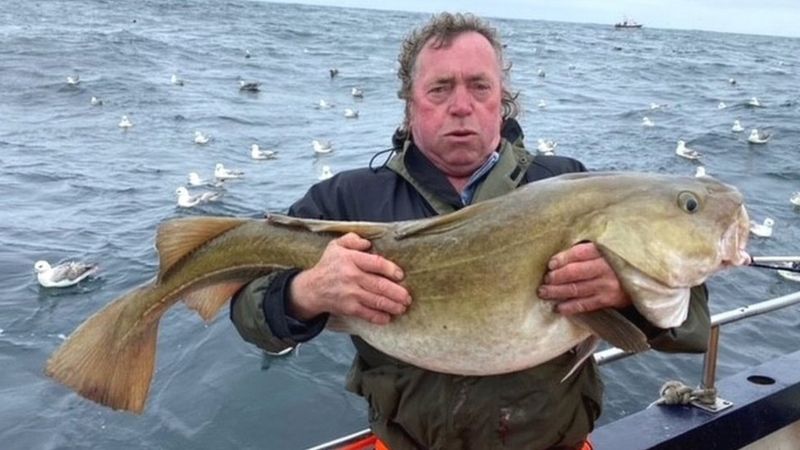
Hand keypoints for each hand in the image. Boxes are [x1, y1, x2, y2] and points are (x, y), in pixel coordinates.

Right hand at [289, 233, 411, 324]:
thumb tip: (368, 243)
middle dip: (397, 292)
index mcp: (351, 259)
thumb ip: (353, 240)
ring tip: (402, 307)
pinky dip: (379, 317)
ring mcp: (350, 294)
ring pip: (376, 300)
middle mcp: (351, 276)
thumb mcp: (336, 246)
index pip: (376, 263)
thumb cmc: (329, 265)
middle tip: (407, 297)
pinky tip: (388, 318)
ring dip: (392, 305)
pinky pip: (367, 314)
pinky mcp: (348, 308)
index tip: (400, 275)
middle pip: (380, 285)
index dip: (391, 269)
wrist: (312, 288)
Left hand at [537, 242, 630, 314]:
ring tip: (544, 293)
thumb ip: (590, 249)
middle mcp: (606, 268)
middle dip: (556, 277)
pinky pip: (586, 305)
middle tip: (544, 280)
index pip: (579, 253)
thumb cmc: (622, 261)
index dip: (563, 258)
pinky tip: (559, 308)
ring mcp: (608, 285)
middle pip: (575, 272)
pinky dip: (571, 307)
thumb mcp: (611, 248)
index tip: (550, 264)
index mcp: (605, 251)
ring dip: (558, 292)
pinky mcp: (610, 300)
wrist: (648, 278)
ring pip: (577, 289)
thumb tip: (563, 255)